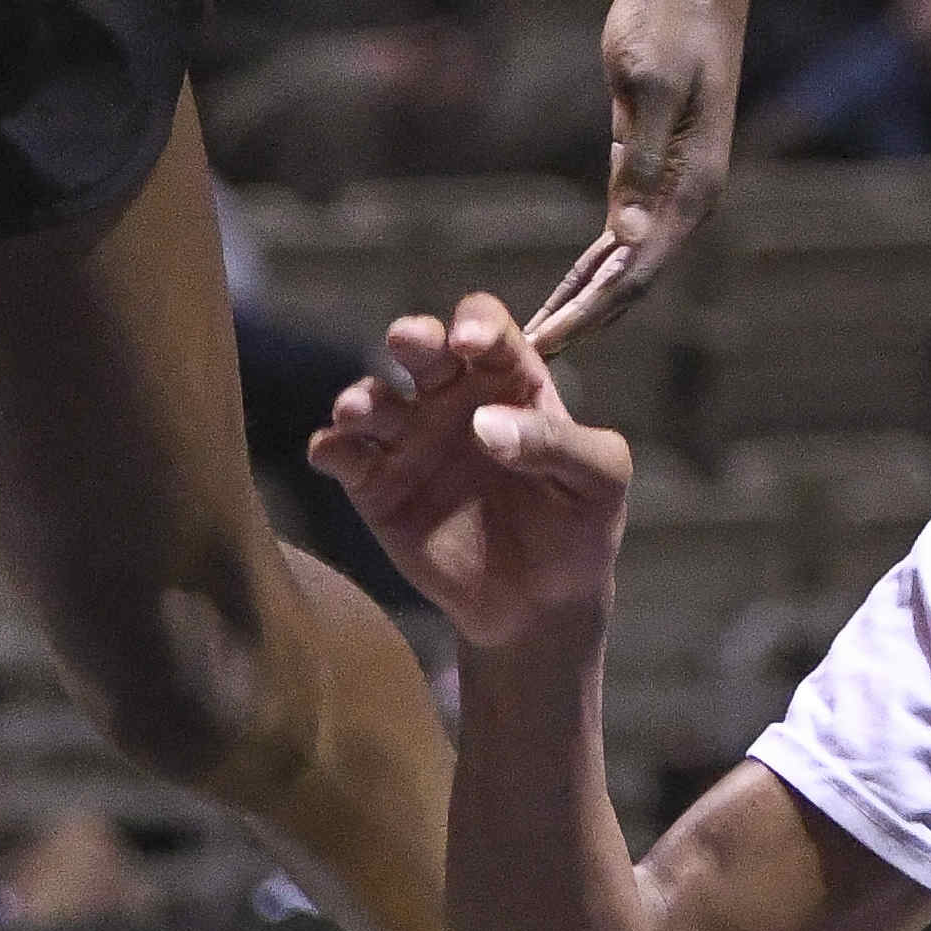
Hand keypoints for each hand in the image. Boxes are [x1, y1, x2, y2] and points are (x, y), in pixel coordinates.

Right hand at [308, 293, 631, 650]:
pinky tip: (333, 453)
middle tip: (408, 342)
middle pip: (423, 348)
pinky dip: (331, 447)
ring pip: (373, 398)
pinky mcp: (377, 486)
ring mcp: (411, 440)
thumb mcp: (599, 480)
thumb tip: (486, 424)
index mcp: (510, 382)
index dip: (476, 324)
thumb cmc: (579, 527)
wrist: (540, 606)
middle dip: (412, 335)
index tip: (469, 343)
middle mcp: (453, 399)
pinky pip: (342, 454)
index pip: (488, 330)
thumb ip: (558, 445)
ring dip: (360, 396)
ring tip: (359, 412)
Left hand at [525, 0, 746, 356]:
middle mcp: (692, 195)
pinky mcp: (655, 163)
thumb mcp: (645, 83)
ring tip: (542, 340)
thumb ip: (638, 161)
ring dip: (589, 299)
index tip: (545, 347)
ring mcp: (677, 182)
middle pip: (635, 277)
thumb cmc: (667, 18)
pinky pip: (624, 230)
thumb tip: (628, 238)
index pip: (638, 269)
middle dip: (587, 320)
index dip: (592, 312)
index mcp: (694, 185)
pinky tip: (570, 286)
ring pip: (630, 260)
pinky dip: (596, 263)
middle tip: (531, 364)